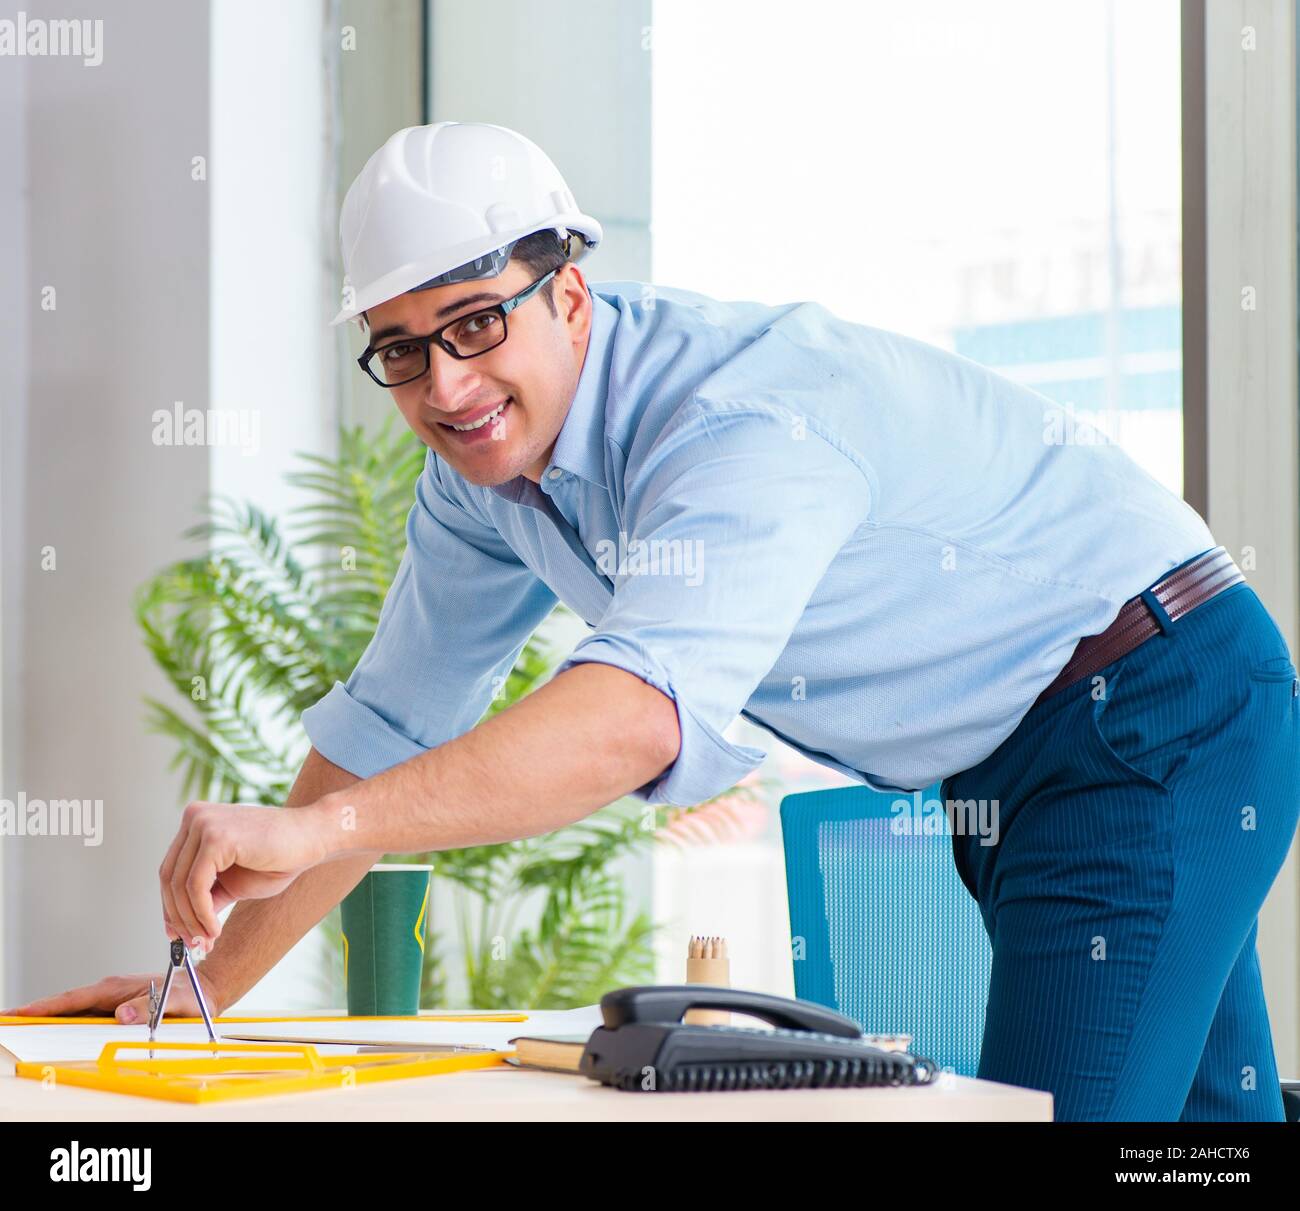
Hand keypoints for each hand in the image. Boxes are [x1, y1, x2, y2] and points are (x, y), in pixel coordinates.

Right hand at [2, 968, 224, 1023]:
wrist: (206, 988)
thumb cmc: (191, 994)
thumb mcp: (176, 1002)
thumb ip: (150, 1008)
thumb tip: (121, 1015)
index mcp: (118, 989)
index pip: (73, 1000)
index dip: (45, 1007)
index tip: (19, 1012)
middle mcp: (111, 992)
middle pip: (66, 1005)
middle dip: (37, 1012)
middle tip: (9, 1020)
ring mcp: (113, 998)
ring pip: (75, 1010)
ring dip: (51, 1018)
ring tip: (24, 1025)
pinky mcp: (118, 1006)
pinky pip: (88, 1015)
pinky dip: (69, 1020)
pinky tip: (57, 1028)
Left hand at [159, 801, 327, 949]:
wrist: (313, 838)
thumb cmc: (280, 857)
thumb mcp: (233, 881)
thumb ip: (206, 896)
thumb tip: (181, 929)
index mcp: (196, 821)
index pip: (170, 870)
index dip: (170, 906)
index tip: (176, 934)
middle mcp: (194, 817)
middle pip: (169, 878)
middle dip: (179, 917)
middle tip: (192, 944)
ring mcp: (203, 824)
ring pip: (179, 885)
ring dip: (191, 921)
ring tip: (207, 940)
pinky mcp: (215, 838)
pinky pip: (196, 887)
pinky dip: (202, 914)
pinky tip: (215, 929)